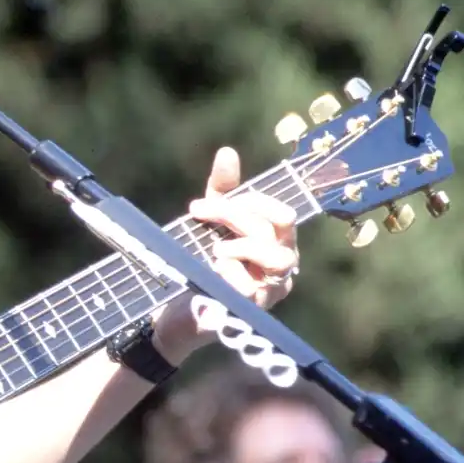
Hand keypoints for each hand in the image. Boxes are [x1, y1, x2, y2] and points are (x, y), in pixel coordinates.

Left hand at [152, 147, 300, 358]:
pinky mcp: (254, 311)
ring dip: (242, 246)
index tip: (200, 205)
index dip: (247, 201)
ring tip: (214, 250)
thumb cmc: (203, 263)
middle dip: (236, 216)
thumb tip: (228, 152)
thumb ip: (222, 190)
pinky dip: (229, 275)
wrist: (180, 309)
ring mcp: (272, 289)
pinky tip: (209, 274)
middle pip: (276, 228)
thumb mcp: (211, 223)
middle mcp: (283, 264)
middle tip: (200, 216)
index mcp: (277, 240)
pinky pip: (251, 288)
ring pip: (277, 258)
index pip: (280, 213)